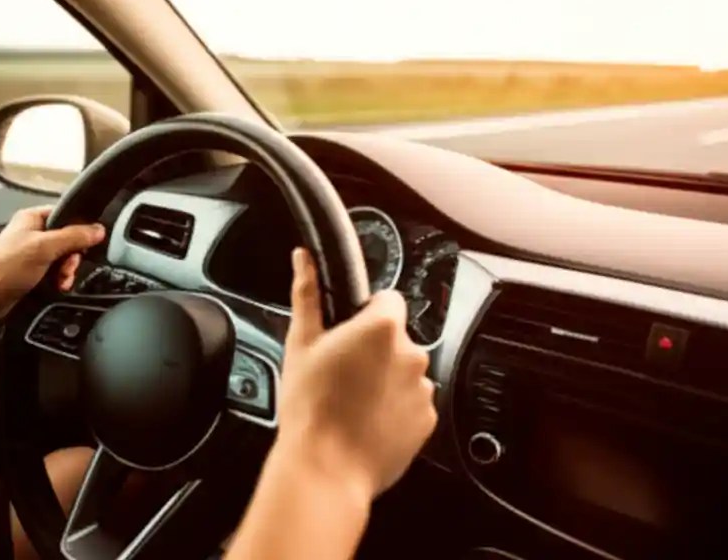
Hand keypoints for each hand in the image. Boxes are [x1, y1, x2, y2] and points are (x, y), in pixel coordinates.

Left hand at [0, 206, 105, 319]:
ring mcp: (31, 253)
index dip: (79, 229)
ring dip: (67, 270)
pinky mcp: (31, 271)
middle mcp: (32, 233)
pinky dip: (59, 279)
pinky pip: (54, 271)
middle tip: (67, 267)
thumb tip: (98, 230)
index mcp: (32, 218)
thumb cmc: (6, 268)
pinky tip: (58, 286)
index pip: (66, 214)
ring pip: (63, 257)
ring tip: (61, 280)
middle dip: (72, 256)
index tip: (86, 244)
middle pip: (68, 239)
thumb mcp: (45, 247)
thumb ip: (74, 236)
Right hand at [273, 248, 436, 501]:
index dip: (365, 314)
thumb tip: (304, 258)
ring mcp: (423, 388)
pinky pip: (412, 403)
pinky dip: (396, 409)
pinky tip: (368, 422)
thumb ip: (308, 294)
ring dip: (386, 380)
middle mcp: (412, 353)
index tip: (347, 334)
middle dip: (375, 350)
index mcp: (382, 327)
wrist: (326, 469)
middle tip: (343, 372)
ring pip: (405, 371)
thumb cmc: (310, 408)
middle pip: (396, 338)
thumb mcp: (301, 344)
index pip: (387, 300)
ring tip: (353, 402)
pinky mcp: (427, 420)